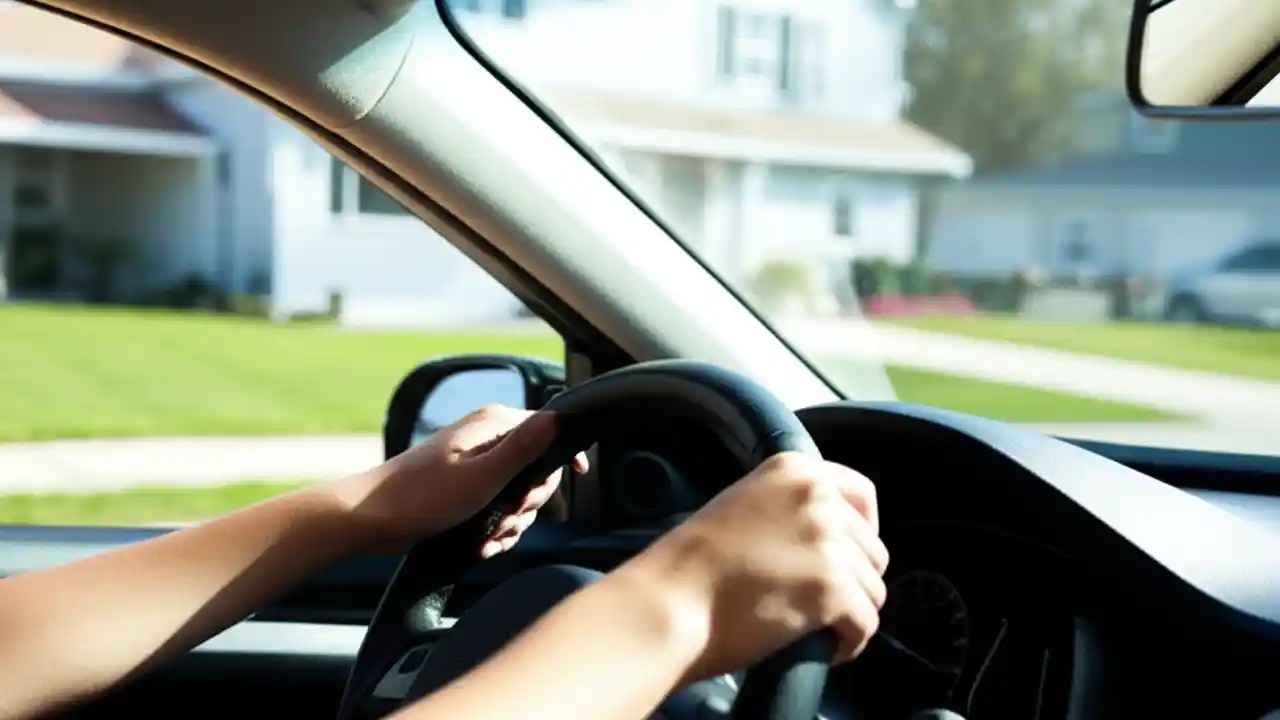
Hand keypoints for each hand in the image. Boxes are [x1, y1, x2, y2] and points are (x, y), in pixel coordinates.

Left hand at [329, 405, 586, 554]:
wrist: (372, 520)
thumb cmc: (422, 496)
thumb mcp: (482, 476)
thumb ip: (523, 448)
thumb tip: (559, 418)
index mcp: (494, 425)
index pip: (549, 429)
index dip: (563, 456)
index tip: (578, 478)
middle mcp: (488, 440)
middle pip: (538, 470)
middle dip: (529, 503)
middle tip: (508, 518)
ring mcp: (477, 466)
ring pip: (520, 496)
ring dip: (511, 523)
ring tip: (489, 538)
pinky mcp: (467, 490)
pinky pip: (499, 510)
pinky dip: (495, 531)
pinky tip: (482, 547)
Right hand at [623, 452, 887, 677]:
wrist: (670, 602)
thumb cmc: (693, 566)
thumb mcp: (744, 505)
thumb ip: (791, 507)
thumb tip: (832, 537)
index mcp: (796, 469)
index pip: (862, 495)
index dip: (862, 533)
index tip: (847, 559)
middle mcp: (818, 496)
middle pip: (872, 549)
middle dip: (852, 580)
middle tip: (818, 603)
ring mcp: (828, 541)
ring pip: (873, 590)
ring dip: (850, 614)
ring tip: (817, 629)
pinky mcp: (833, 587)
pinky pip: (866, 624)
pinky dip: (849, 643)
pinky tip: (824, 648)